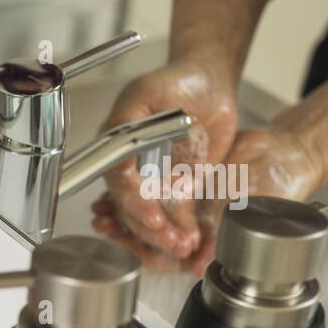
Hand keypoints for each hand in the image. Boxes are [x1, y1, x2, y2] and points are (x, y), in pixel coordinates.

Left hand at [92, 125, 325, 274]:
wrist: (286, 156)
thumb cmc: (278, 190)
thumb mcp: (248, 214)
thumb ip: (221, 238)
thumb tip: (197, 268)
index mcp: (203, 247)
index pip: (164, 259)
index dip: (142, 253)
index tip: (125, 244)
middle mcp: (189, 231)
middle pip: (146, 240)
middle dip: (123, 234)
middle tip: (105, 226)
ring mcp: (182, 209)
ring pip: (144, 218)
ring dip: (121, 215)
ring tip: (101, 211)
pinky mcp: (178, 185)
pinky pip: (149, 192)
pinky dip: (131, 191)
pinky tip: (116, 188)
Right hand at [95, 58, 239, 255]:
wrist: (209, 84)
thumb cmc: (178, 80)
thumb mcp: (149, 91)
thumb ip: (131, 117)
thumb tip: (120, 146)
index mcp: (118, 146)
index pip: (119, 181)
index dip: (132, 202)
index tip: (151, 215)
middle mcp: (133, 167)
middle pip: (132, 207)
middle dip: (149, 228)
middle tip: (169, 240)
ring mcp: (155, 179)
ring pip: (152, 216)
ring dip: (163, 235)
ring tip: (182, 246)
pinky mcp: (178, 187)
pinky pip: (177, 214)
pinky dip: (182, 229)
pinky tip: (191, 240)